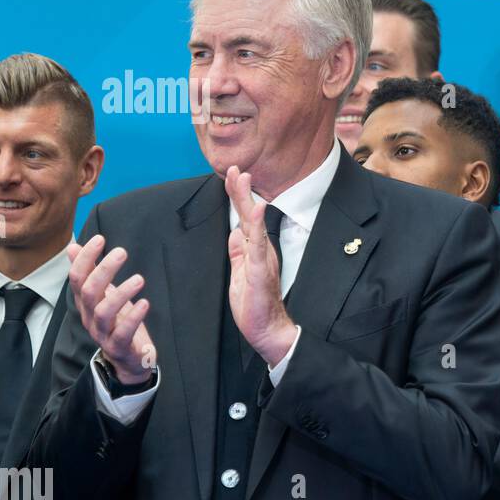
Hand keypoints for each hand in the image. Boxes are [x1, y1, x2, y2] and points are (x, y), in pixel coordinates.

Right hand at [67, 235, 156, 384]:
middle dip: (103, 270)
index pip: (77, 278)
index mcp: (86, 303)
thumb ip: (89, 272)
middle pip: (89, 292)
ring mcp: (103, 333)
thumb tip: (73, 247)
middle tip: (121, 252)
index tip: (99, 239)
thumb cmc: (117, 322)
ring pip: (104, 312)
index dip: (85, 258)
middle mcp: (90, 317)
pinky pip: (123, 333)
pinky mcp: (119, 347)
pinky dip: (134, 317)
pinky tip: (145, 303)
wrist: (128, 359)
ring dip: (121, 293)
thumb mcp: (103, 295)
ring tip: (139, 279)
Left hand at [225, 166, 297, 365]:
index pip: (244, 219)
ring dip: (248, 200)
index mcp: (254, 251)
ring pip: (254, 224)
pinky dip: (258, 225)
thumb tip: (233, 233)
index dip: (238, 197)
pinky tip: (258, 209)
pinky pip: (259, 245)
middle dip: (241, 190)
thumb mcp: (239, 275)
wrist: (268, 331)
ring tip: (243, 179)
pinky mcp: (261, 270)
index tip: (232, 176)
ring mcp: (263, 259)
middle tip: (236, 167)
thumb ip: (237, 253)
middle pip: (250, 214)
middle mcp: (261, 250)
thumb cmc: (254, 306)